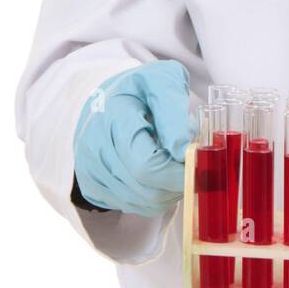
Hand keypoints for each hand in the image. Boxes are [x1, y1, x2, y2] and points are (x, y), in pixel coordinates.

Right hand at [73, 61, 197, 217]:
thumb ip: (174, 111)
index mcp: (113, 117)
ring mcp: (91, 173)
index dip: (179, 170)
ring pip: (144, 203)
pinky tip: (159, 174)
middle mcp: (94, 149)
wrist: (106, 99)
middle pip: (147, 189)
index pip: (146, 164)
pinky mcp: (93, 189)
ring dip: (170, 190)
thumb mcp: (163, 80)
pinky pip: (135, 207)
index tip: (198, 159)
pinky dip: (156, 197)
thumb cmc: (140, 89)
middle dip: (179, 181)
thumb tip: (183, 149)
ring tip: (175, 164)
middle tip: (192, 162)